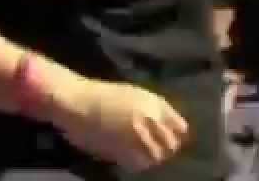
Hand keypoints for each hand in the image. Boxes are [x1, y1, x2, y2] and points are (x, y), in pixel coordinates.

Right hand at [47, 72, 189, 171]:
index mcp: (156, 104)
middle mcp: (150, 120)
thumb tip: (169, 126)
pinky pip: (137, 163)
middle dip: (167, 150)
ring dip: (152, 158)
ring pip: (156, 156)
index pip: (180, 128)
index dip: (177, 136)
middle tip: (158, 151)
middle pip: (171, 145)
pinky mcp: (119, 149)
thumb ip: (156, 109)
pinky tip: (131, 159)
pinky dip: (137, 163)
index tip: (171, 140)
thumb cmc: (104, 95)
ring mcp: (135, 136)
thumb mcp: (137, 95)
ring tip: (144, 156)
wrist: (77, 101)